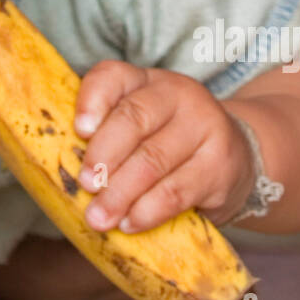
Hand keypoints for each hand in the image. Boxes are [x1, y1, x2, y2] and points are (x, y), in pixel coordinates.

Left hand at [73, 60, 257, 232]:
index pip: (112, 76)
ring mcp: (204, 126)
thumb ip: (107, 134)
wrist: (237, 156)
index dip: (92, 101)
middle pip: (133, 119)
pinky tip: (130, 223)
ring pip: (153, 160)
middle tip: (85, 184)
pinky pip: (176, 191)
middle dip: (103, 156)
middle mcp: (177, 94)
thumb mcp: (142, 125)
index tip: (79, 131)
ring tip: (99, 217)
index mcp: (145, 80)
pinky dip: (148, 211)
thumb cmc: (169, 141)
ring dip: (120, 193)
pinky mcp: (220, 164)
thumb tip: (62, 169)